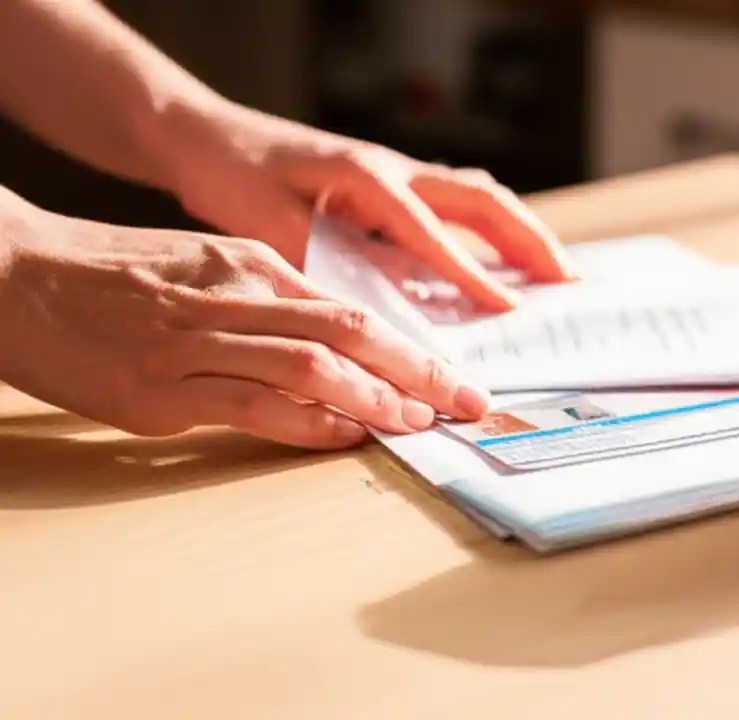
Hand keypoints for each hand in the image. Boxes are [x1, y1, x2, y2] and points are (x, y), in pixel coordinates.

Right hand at [0, 197, 490, 448]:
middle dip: (421, 371)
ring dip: (377, 397)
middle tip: (470, 403)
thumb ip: (267, 300)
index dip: (413, 347)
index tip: (457, 377)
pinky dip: (308, 422)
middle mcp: (232, 298)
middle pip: (350, 333)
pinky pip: (251, 405)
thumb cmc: (107, 274)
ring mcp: (194, 344)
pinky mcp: (157, 391)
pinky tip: (346, 437)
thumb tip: (335, 343)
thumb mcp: (199, 266)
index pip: (351, 310)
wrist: (8, 272)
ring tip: (420, 423)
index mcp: (247, 266)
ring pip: (311, 366)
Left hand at [157, 101, 576, 311]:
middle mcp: (393, 169)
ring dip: (521, 233)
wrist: (208, 137)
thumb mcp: (264, 222)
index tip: (507, 308)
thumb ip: (321, 260)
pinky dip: (494, 232)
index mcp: (364, 177)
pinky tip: (508, 261)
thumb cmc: (232, 174)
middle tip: (569, 282)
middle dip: (529, 240)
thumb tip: (370, 308)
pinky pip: (459, 207)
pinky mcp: (394, 187)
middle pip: (482, 200)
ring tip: (557, 273)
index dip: (471, 272)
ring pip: (479, 198)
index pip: (431, 231)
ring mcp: (398, 174)